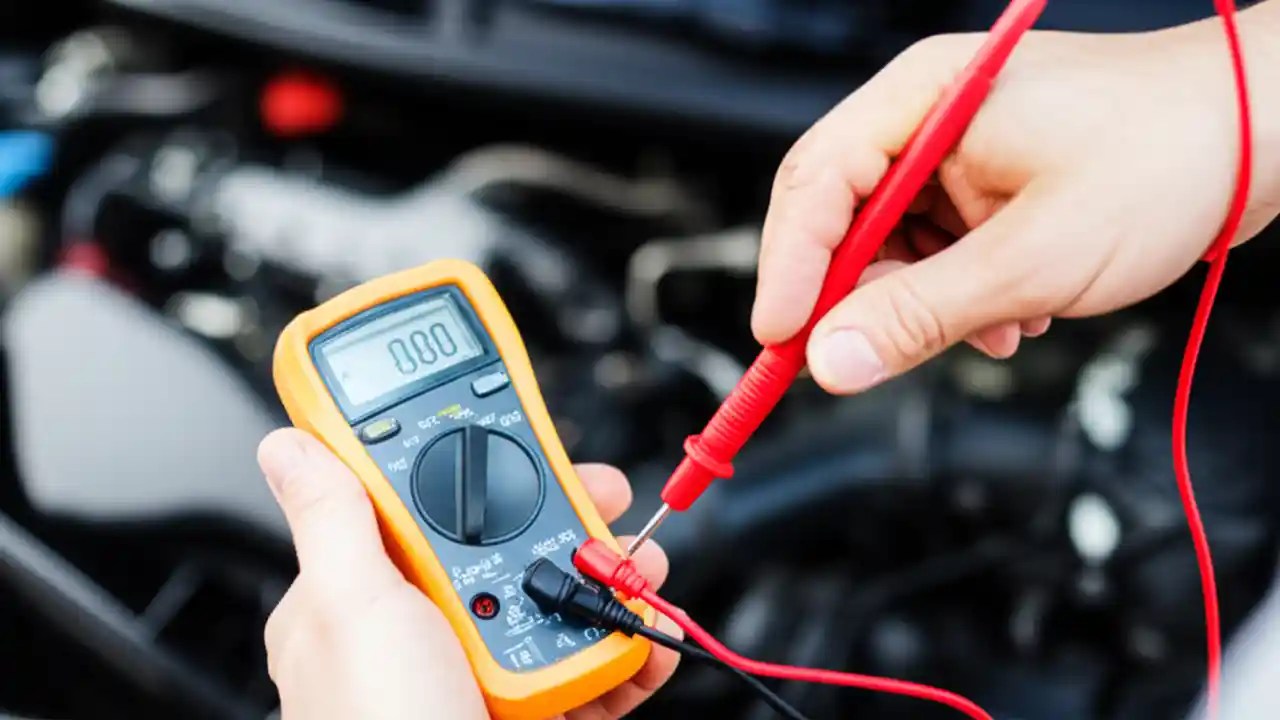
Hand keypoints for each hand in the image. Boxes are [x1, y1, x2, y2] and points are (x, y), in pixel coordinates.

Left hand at [258, 428, 678, 719]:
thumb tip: (288, 445)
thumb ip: (334, 520)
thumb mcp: (354, 610)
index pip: (417, 505)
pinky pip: (585, 667)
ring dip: (611, 582)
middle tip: (608, 506)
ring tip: (643, 574)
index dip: (473, 466)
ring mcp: (474, 675)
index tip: (524, 441)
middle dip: (566, 523)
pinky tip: (645, 639)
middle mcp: (417, 636)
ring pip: (551, 603)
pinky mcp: (527, 714)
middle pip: (500, 548)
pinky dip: (626, 650)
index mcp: (359, 601)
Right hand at [753, 3, 1279, 394]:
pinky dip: (964, 292)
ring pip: (895, 242)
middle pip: (845, 216)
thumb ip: (918, 314)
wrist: (1266, 132)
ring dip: (926, 302)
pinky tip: (1014, 317)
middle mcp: (930, 114)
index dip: (788, 268)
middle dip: (859, 295)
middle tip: (856, 358)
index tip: (781, 341)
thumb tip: (830, 361)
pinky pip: (942, 246)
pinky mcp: (991, 177)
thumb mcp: (1031, 258)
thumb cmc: (1166, 158)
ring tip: (987, 332)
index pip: (814, 184)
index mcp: (923, 100)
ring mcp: (961, 145)